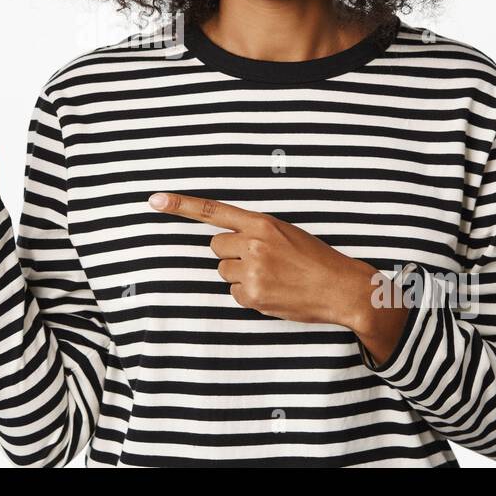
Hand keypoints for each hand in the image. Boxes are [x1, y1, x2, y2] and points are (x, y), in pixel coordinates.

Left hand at [146, 192, 409, 360]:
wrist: (341, 288)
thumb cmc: (316, 258)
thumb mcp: (287, 232)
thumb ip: (256, 231)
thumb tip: (226, 241)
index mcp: (262, 222)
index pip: (213, 211)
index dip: (181, 205)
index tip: (154, 200)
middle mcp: (253, 244)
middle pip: (216, 246)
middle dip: (231, 253)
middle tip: (261, 259)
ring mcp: (252, 271)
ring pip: (225, 271)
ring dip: (241, 275)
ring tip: (271, 276)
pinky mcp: (254, 295)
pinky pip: (235, 293)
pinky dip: (249, 295)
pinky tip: (272, 292)